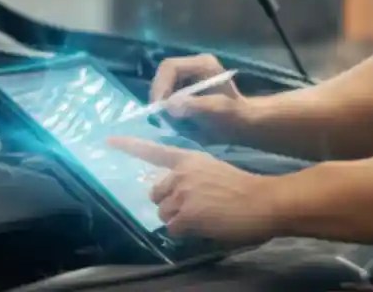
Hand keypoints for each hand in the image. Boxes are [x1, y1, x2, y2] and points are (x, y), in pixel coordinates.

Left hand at [108, 136, 282, 243]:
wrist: (264, 200)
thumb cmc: (245, 188)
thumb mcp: (214, 171)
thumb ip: (193, 177)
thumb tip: (178, 195)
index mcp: (189, 159)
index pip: (155, 151)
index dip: (130, 146)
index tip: (109, 140)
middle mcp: (182, 173)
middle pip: (156, 193)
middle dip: (168, 204)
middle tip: (192, 209)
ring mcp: (183, 193)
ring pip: (164, 213)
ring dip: (178, 220)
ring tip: (203, 218)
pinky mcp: (187, 213)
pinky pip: (174, 228)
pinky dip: (186, 232)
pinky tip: (204, 226)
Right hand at [150, 54, 250, 141]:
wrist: (242, 123)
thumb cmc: (233, 116)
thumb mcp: (216, 111)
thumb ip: (194, 106)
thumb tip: (168, 105)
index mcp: (202, 64)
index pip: (170, 67)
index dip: (160, 85)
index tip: (157, 106)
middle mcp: (193, 64)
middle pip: (164, 74)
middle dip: (159, 94)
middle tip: (159, 115)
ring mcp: (189, 74)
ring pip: (163, 84)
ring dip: (162, 102)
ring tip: (169, 119)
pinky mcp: (185, 85)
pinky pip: (167, 93)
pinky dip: (167, 106)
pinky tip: (174, 118)